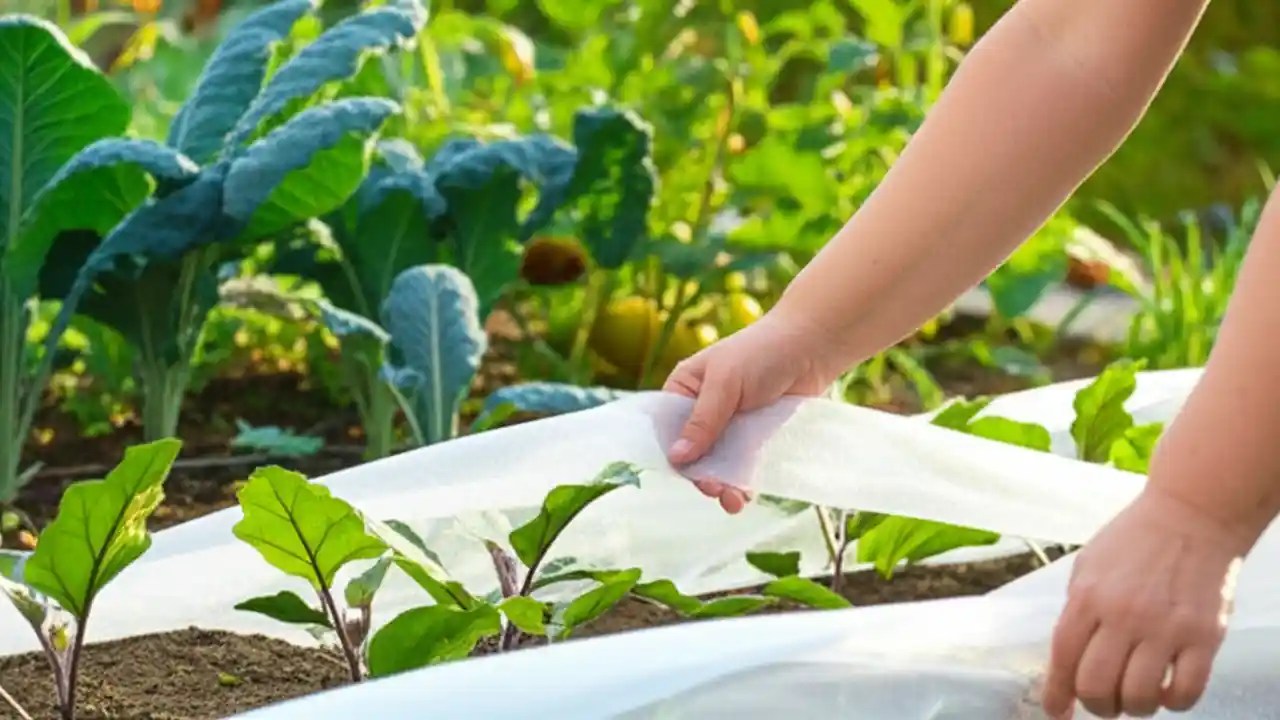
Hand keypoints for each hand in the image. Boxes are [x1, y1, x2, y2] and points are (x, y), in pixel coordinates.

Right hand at [663, 308, 837, 512]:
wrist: (812, 349)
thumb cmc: (762, 353)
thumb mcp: (726, 383)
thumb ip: (703, 421)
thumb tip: (676, 457)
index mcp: (685, 390)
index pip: (667, 427)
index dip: (673, 451)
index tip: (685, 472)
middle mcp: (704, 411)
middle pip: (693, 452)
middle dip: (702, 474)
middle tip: (714, 488)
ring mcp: (730, 427)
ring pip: (718, 464)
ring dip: (722, 486)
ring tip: (733, 501)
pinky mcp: (754, 439)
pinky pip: (743, 467)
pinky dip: (742, 484)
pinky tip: (745, 497)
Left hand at [1041, 485, 1246, 718]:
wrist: (1192, 515)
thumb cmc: (1135, 539)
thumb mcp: (1089, 566)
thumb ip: (1078, 610)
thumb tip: (1067, 658)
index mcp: (1088, 596)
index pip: (1063, 657)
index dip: (1057, 692)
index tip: (1057, 712)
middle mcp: (1123, 615)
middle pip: (1096, 685)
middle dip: (1096, 706)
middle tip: (1103, 704)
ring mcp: (1166, 628)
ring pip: (1139, 697)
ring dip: (1133, 708)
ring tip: (1136, 698)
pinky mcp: (1205, 637)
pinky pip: (1186, 692)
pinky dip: (1173, 703)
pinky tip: (1168, 691)